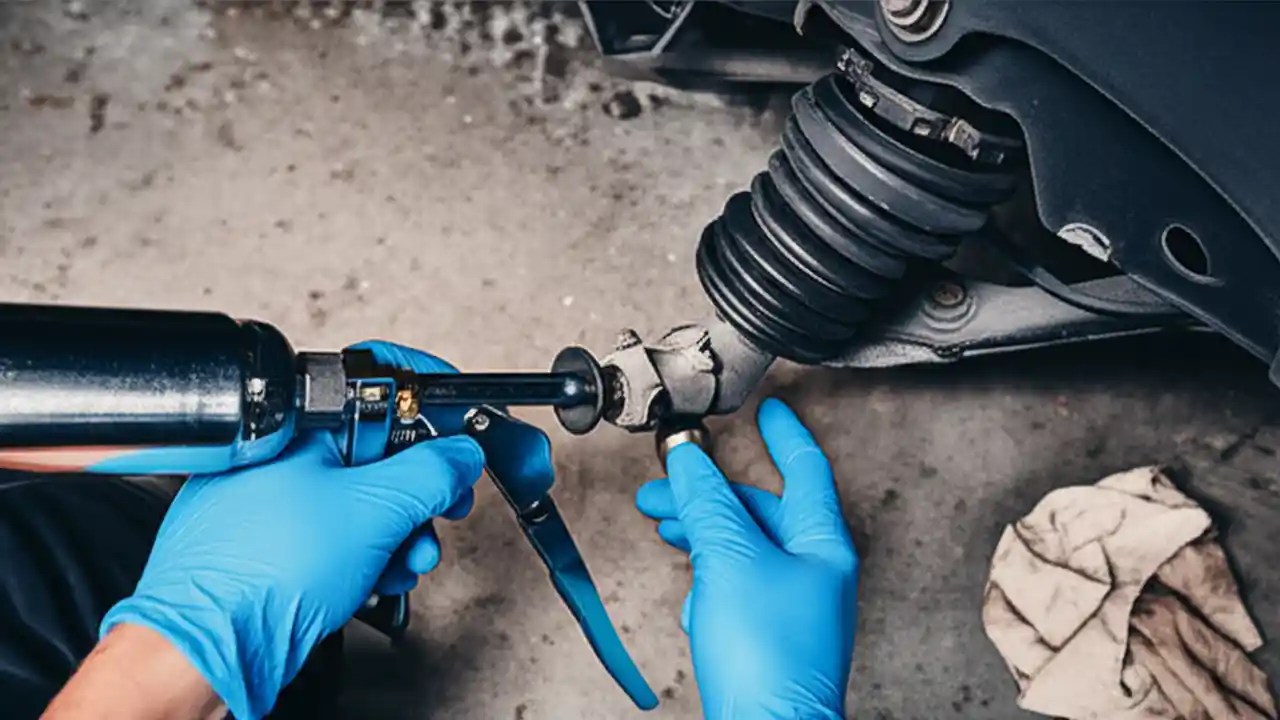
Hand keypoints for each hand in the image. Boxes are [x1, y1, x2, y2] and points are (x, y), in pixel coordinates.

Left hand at [100, 342, 484, 719]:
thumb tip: (462, 453)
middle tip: (446, 505)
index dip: (427, 400)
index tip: (457, 421)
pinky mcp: (269, 544)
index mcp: (300, 422)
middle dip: (422, 489)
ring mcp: (270, 499)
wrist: (210, 645)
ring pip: (359, 498)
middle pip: (377, 451)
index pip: (376, 384)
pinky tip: (379, 577)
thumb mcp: (376, 508)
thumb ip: (433, 472)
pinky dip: (367, 553)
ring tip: (409, 559)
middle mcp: (281, 453)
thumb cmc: (264, 571)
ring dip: (401, 530)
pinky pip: (333, 533)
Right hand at [636, 399, 858, 718]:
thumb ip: (708, 503)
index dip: (784, 435)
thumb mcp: (729, 560)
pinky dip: (709, 580)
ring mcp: (792, 607)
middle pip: (761, 511)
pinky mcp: (768, 638)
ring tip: (666, 527)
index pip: (806, 470)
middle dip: (709, 494)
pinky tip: (691, 597)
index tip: (771, 410)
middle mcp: (813, 572)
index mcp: (821, 544)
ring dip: (702, 534)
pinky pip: (736, 589)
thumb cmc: (767, 657)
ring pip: (743, 550)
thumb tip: (691, 459)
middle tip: (666, 485)